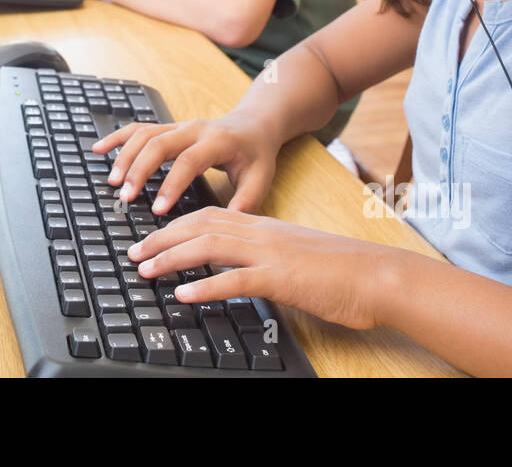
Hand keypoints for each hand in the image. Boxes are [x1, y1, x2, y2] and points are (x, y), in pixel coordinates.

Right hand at [92, 114, 278, 213]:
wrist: (253, 125)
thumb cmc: (256, 155)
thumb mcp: (260, 178)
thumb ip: (245, 201)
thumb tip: (227, 223)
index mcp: (217, 141)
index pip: (188, 160)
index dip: (171, 185)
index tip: (157, 210)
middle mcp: (194, 129)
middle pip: (158, 143)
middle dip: (139, 170)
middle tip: (125, 196)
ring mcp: (179, 125)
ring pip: (145, 134)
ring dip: (125, 156)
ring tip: (112, 182)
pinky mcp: (168, 128)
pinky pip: (138, 128)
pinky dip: (117, 138)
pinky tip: (98, 149)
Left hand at [126, 206, 393, 329]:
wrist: (378, 275)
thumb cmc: (341, 271)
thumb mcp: (293, 257)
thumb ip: (263, 258)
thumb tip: (237, 270)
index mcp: (264, 226)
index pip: (209, 216)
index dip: (175, 225)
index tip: (150, 238)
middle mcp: (262, 233)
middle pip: (200, 224)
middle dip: (161, 237)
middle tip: (133, 252)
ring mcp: (271, 253)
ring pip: (210, 246)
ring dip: (172, 257)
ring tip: (145, 269)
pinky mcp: (282, 278)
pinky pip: (236, 279)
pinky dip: (205, 286)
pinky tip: (183, 295)